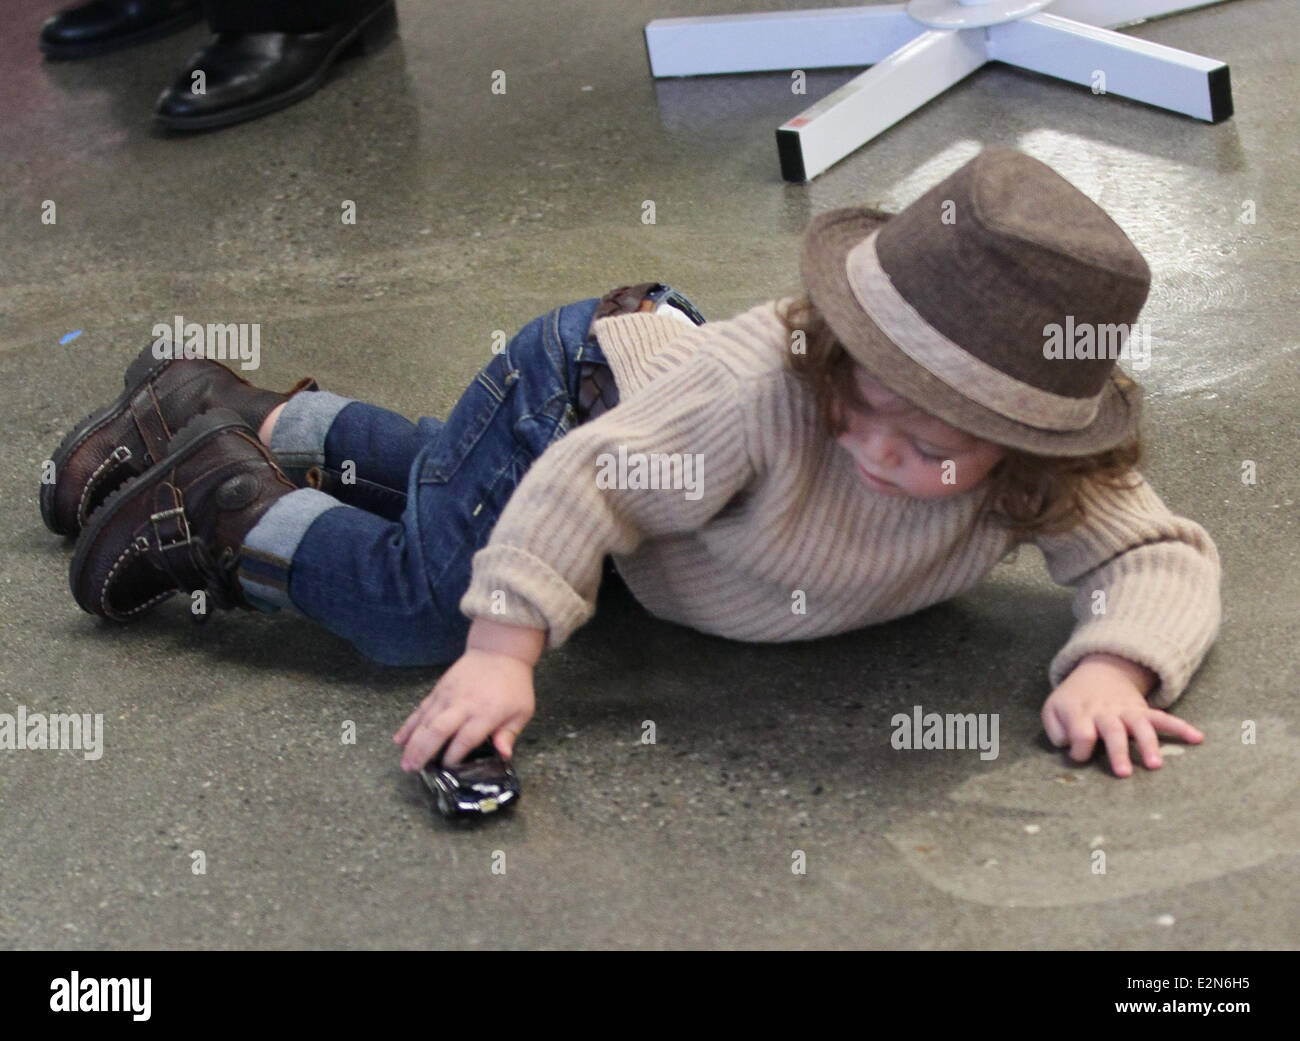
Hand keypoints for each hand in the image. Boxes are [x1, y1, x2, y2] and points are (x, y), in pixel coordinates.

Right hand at [392, 647, 534, 769]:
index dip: (454, 756)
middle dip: (423, 752)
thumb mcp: (522, 710)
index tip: (447, 769)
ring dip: (413, 742)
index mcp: (486, 713)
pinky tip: (399, 739)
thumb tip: (504, 755)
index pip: (466, 739)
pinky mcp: (439, 689)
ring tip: (404, 762)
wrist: (499, 650)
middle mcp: (463, 705)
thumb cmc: (513, 684)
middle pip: (439, 730)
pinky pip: (421, 709)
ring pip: (425, 721)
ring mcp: (448, 696)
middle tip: (411, 769)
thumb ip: (509, 734)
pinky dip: (409, 725)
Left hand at [1041, 652, 1203, 777]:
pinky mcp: (1143, 711)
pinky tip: (1197, 738)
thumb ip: (1055, 730)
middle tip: (1123, 774)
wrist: (1097, 673)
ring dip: (1149, 744)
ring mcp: (1127, 711)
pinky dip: (1181, 726)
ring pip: (1140, 726)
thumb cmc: (1072, 701)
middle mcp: (1106, 712)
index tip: (1079, 755)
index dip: (1080, 747)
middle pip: (1112, 731)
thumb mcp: (1052, 710)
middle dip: (1118, 752)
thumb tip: (1069, 746)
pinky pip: (1164, 718)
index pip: (1080, 733)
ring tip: (1156, 765)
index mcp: (1080, 712)